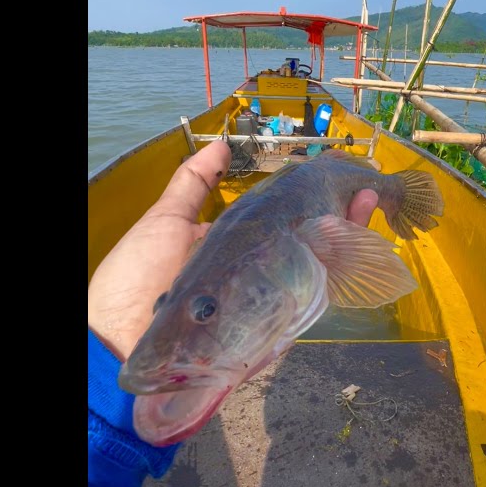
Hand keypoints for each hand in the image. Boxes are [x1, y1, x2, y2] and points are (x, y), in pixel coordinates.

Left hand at [88, 141, 379, 361]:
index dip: (313, 203)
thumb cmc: (136, 279)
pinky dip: (339, 275)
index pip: (286, 225)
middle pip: (312, 246)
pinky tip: (356, 242)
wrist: (117, 342)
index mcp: (234, 254)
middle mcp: (257, 280)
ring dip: (351, 237)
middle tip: (367, 189)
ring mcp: (268, 308)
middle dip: (343, 217)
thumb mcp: (166, 220)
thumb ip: (193, 184)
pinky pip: (313, 304)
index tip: (335, 179)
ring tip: (369, 202)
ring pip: (322, 272)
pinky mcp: (272, 335)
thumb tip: (220, 144)